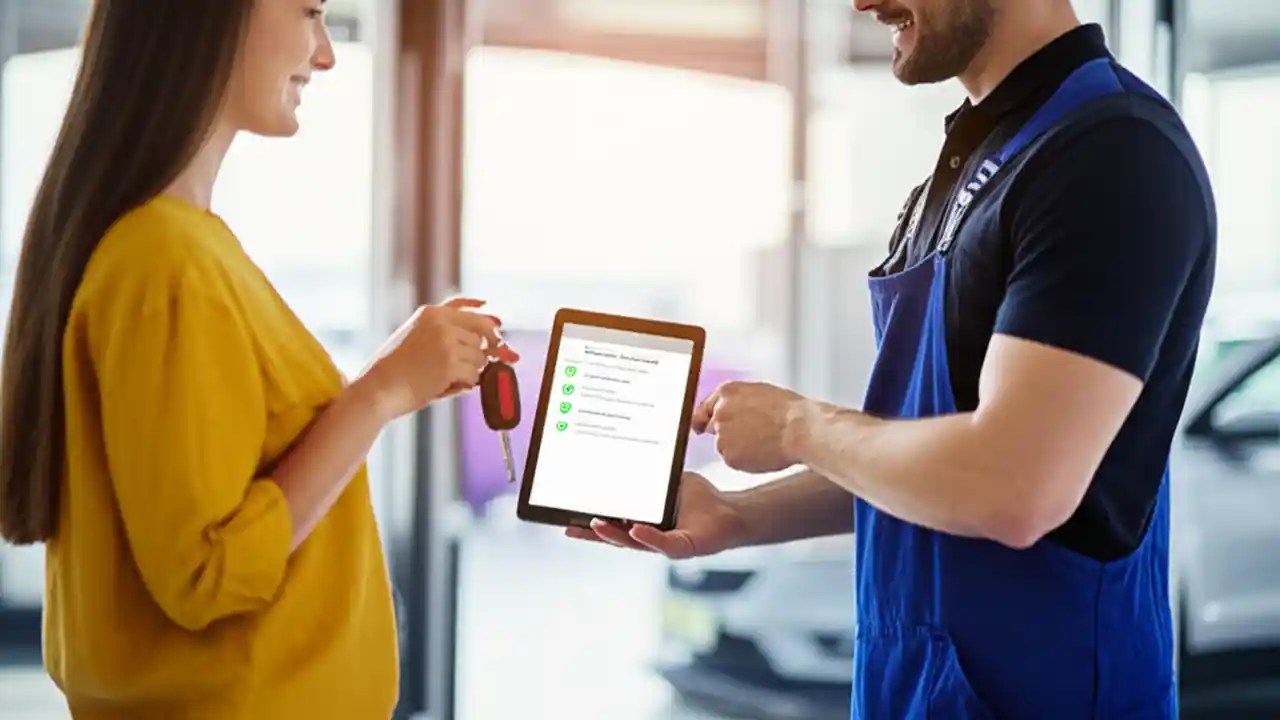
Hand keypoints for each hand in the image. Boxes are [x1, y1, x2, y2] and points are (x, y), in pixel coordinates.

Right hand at [358, 297, 519, 419]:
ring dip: (469, 371)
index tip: (498, 324)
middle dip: (481, 352)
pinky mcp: (451, 363)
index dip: (484, 316)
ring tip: (443, 379)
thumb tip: (488, 341)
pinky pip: (474, 376)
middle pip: (481, 333)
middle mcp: (441, 322)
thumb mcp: (414, 338)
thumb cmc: (394, 371)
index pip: (464, 305)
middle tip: (471, 366)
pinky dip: (464, 385)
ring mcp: (447, 341)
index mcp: (430, 313)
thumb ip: (444, 334)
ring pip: (480, 357)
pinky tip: (443, 387)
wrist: (378, 389)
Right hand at [564, 472, 746, 558]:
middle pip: (615, 537)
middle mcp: (650, 538)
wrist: (731, 513)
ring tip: (595, 525)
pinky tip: (636, 530)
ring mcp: (664, 545)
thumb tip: (630, 455)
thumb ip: (651, 475)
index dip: (589, 523)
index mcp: (644, 523)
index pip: (612, 524)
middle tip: (569, 528)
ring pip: (633, 543)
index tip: (567, 519)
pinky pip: (663, 544)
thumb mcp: (670, 481)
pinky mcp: (683, 548)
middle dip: (592, 533)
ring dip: (614, 535)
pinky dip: (649, 537)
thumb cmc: (699, 500)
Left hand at [693, 381, 804, 473]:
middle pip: (711, 428)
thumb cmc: (789, 411)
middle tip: (751, 436)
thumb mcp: (759, 393)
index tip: (701, 427)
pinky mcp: (729, 455)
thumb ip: (737, 401)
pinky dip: (745, 460)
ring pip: (724, 446)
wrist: (801, 429)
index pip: (704, 407)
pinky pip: (733, 460)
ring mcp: (722, 434)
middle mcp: (719, 412)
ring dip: (737, 447)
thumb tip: (726, 410)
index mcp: (727, 392)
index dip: (706, 419)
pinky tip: (763, 452)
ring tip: (764, 442)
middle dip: (725, 433)